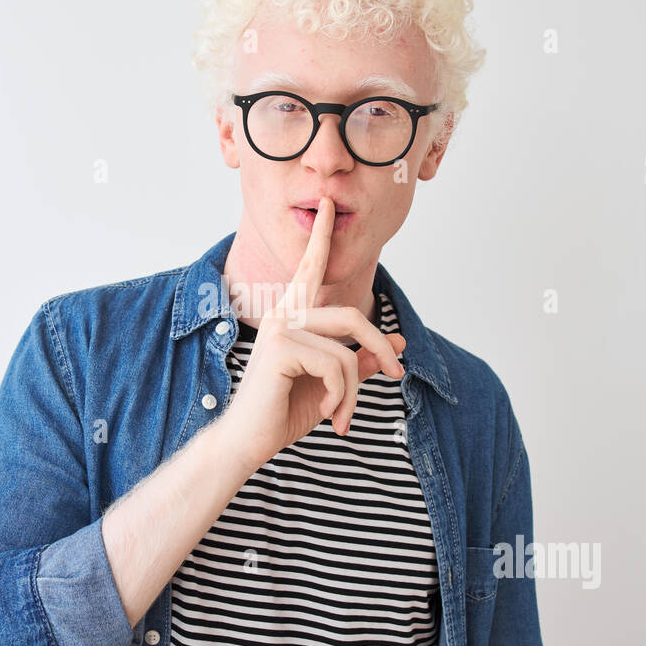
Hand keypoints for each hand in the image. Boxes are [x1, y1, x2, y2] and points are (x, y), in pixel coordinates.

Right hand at [216, 196, 406, 471]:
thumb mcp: (331, 386)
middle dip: (380, 346)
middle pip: (353, 314)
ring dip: (353, 391)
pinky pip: (338, 365)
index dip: (321, 237)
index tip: (328, 203)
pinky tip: (327, 414)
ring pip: (347, 349)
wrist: (247, 443)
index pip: (310, 269)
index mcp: (290, 316)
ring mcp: (280, 327)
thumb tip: (397, 342)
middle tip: (398, 375)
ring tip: (341, 417)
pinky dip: (341, 397)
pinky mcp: (282, 347)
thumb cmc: (281, 413)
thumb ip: (359, 361)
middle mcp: (283, 314)